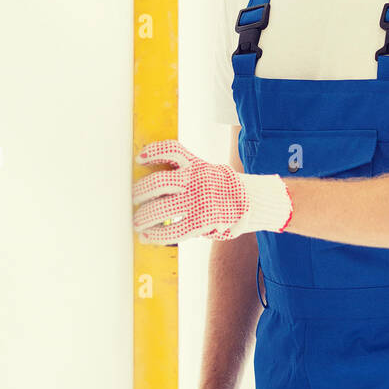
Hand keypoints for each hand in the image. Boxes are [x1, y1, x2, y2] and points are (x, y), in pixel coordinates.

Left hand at [133, 139, 292, 243]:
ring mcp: (198, 200)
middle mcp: (196, 180)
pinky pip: (173, 230)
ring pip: (161, 207)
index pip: (172, 151)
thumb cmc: (228, 190)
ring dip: (144, 216)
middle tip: (132, 198)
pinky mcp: (202, 220)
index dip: (153, 152)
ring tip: (137, 221)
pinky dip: (157, 235)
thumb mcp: (212, 173)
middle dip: (139, 191)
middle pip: (159, 182)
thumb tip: (163, 188)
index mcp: (198, 165)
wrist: (256, 203)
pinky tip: (148, 237)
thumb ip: (192, 176)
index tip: (139, 157)